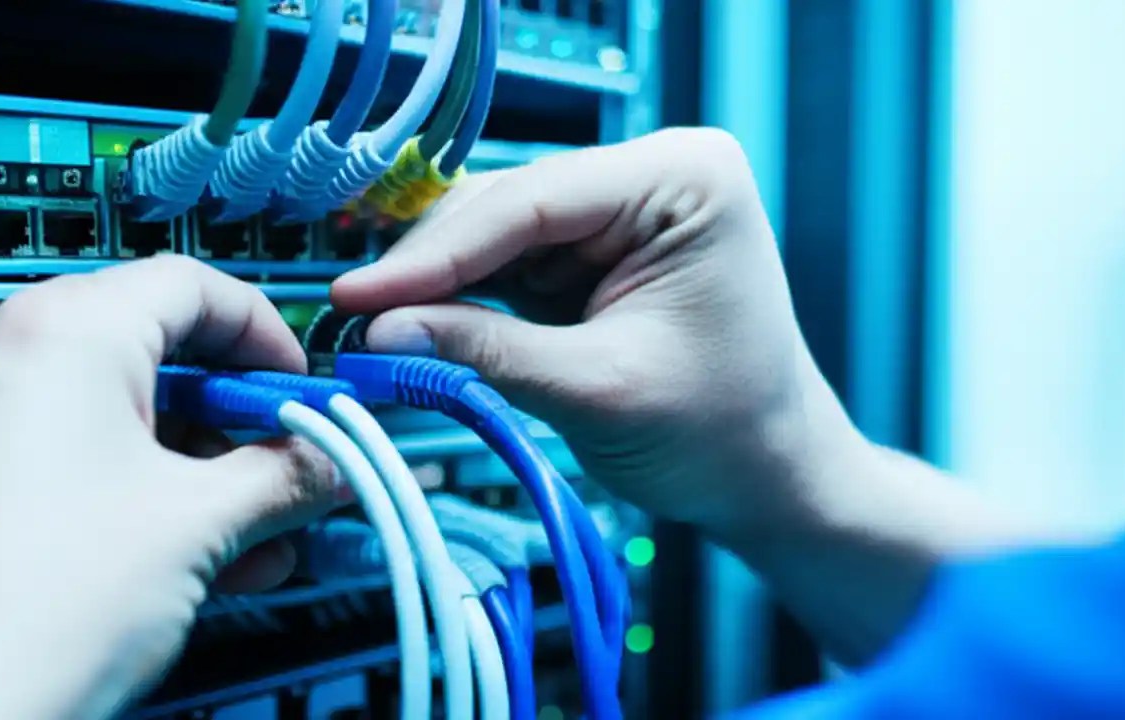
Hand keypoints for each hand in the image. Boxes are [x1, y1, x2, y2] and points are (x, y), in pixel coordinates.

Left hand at [0, 257, 340, 718]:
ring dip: (191, 471)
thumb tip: (333, 462)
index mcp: (57, 334)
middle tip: (282, 468)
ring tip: (249, 539)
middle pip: (148, 353)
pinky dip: (127, 494)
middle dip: (232, 421)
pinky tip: (182, 560)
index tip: (301, 390)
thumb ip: (285, 477)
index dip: (266, 335)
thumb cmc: (40, 611)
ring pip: (106, 418)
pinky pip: (56, 461)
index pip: (188, 285)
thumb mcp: (201, 526)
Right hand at [333, 128, 854, 539]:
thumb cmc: (718, 433)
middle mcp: (654, 176)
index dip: (439, 251)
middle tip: (356, 317)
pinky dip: (468, 299)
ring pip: (502, 235)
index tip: (363, 294)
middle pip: (512, 208)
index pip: (536, 200)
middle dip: (435, 268)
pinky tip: (422, 326)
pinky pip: (514, 264)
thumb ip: (487, 354)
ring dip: (443, 284)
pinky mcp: (599, 250)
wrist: (767, 474)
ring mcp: (624, 211)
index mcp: (683, 179)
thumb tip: (383, 332)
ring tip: (377, 327)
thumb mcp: (597, 391)